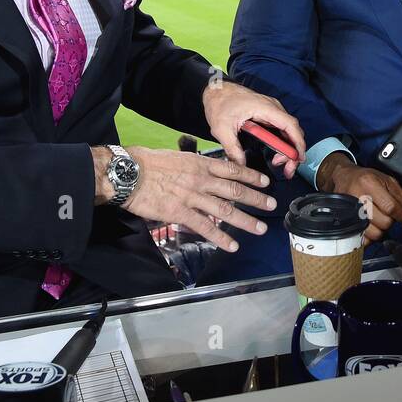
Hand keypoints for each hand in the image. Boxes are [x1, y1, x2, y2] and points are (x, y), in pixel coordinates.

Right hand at [116, 146, 277, 253]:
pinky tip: (232, 245)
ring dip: (245, 220)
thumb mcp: (178, 156)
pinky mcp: (180, 213)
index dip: (251, 177)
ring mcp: (192, 197)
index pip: (232, 170)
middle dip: (256, 199)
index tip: (265, 182)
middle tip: (272, 205)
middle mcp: (201, 180)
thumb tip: (205, 170)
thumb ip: (195, 165)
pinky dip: (220, 238)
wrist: (129, 173)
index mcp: (200, 164)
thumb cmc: (149, 162)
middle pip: (235, 191)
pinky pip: (205, 227)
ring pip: (225, 210)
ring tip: (260, 228)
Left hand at [202, 79, 305, 178]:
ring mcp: (272, 111)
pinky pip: (282, 130)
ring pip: (289, 132)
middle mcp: (273, 108)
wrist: (216, 90)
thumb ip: (232, 148)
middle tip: (287, 170)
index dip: (298, 143)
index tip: (298, 159)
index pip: (290, 125)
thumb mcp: (221, 128)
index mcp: (265, 108)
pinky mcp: (268, 115)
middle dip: (293, 152)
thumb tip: (241, 166)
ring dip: (288, 149)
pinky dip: (282, 144)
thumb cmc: (220, 102)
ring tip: (279, 164)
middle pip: (293, 131)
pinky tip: (276, 154)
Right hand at [320, 154, 401, 242]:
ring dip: (381, 230)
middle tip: (389, 216)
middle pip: (383, 222)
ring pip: (373, 232)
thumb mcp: (387, 181)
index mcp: (369, 183)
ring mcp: (349, 211)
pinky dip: (369, 236)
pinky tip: (371, 227)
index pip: (390, 207)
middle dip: (391, 222)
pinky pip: (362, 238)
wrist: (344, 177)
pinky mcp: (345, 221)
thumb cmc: (366, 178)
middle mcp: (358, 197)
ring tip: (379, 220)